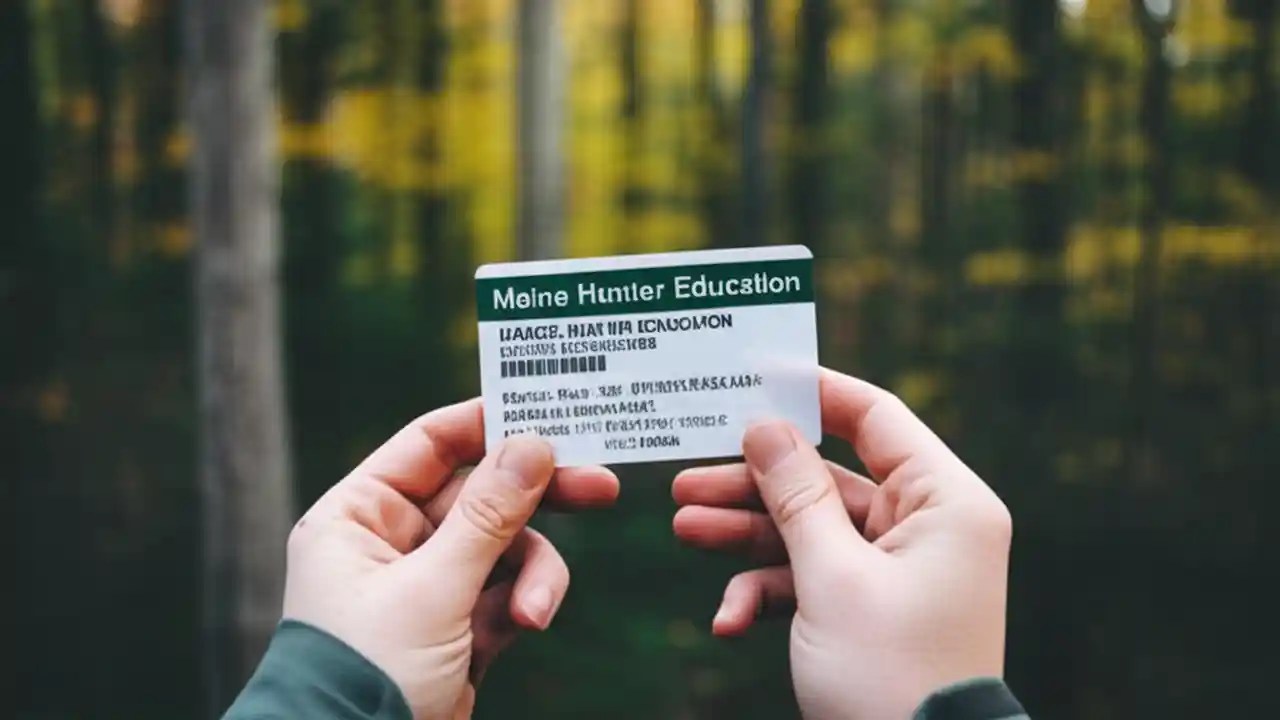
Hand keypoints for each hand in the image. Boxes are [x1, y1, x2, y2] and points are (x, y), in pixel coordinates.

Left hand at [284, 399, 618, 718]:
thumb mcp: (433, 589)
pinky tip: (530, 623)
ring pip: (504, 548)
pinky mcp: (455, 628)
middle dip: (539, 498)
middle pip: (480, 494)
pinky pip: (506, 593)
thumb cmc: (366, 675)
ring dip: (533, 571)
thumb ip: (488, 516)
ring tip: (539, 610)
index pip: (432, 445)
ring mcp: (425, 587)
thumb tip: (532, 444)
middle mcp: (388, 543)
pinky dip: (525, 603)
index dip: (490, 425)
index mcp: (358, 516)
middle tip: (601, 486)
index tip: (551, 413)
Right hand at [673, 369, 1011, 718]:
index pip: (875, 418)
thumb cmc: (891, 675)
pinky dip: (768, 595)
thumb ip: (794, 495)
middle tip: (686, 481)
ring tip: (684, 529)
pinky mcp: (870, 612)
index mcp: (945, 504)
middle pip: (826, 479)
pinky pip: (812, 582)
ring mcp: (897, 573)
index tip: (753, 378)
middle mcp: (927, 529)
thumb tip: (765, 425)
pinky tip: (728, 619)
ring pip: (810, 530)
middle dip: (754, 484)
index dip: (813, 394)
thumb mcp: (832, 577)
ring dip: (747, 536)